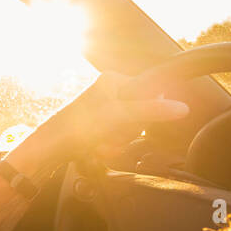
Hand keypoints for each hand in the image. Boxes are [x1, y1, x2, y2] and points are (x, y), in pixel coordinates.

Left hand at [12, 72, 189, 171]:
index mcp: (113, 80)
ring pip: (129, 130)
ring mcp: (103, 110)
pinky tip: (97, 150)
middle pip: (141, 115)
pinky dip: (110, 147)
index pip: (150, 94)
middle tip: (112, 135)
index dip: (147, 113)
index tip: (134, 123)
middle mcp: (108, 92)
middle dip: (128, 132)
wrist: (47, 149)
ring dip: (118, 142)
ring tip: (101, 144)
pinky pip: (117, 139)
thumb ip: (151, 112)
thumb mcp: (119, 116)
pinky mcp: (97, 128)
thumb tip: (182, 108)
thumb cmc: (77, 127)